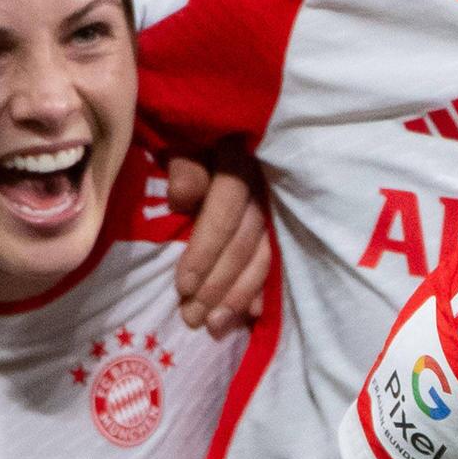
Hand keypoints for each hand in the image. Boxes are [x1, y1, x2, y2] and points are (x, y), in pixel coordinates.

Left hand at [167, 154, 272, 334]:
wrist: (219, 132)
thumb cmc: (192, 140)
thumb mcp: (183, 142)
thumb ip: (184, 167)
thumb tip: (182, 197)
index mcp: (240, 165)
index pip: (226, 214)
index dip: (206, 251)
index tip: (183, 286)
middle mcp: (263, 191)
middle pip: (245, 244)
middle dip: (219, 285)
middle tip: (192, 318)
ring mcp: (273, 211)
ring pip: (262, 258)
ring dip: (239, 296)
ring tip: (215, 327)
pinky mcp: (275, 227)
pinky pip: (273, 263)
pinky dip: (260, 290)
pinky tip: (249, 316)